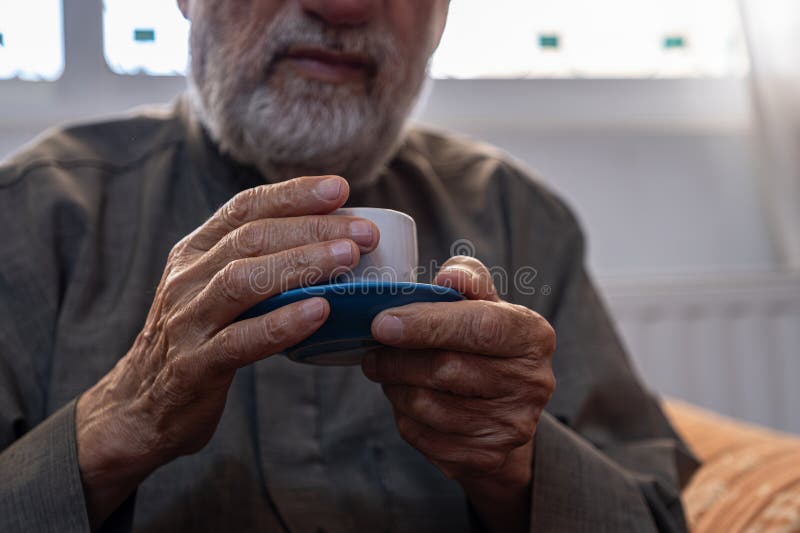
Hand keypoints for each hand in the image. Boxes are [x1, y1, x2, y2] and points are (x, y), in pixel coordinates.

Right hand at [75, 175, 377, 528]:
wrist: (138, 408)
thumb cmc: (196, 343)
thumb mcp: (214, 292)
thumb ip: (255, 265)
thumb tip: (329, 242)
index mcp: (194, 254)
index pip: (244, 209)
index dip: (292, 194)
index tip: (340, 188)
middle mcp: (187, 279)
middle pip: (252, 238)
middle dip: (312, 228)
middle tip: (364, 232)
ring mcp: (186, 321)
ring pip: (244, 280)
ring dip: (302, 265)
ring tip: (348, 259)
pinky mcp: (194, 366)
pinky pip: (240, 340)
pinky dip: (282, 323)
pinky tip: (319, 312)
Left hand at [362, 256, 555, 531]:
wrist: (502, 411)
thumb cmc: (483, 343)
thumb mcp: (483, 304)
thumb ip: (466, 280)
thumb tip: (448, 275)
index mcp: (533, 335)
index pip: (481, 326)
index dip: (427, 325)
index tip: (382, 324)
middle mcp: (533, 382)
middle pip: (448, 369)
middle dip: (399, 360)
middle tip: (371, 352)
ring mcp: (513, 425)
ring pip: (431, 406)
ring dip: (396, 387)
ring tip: (387, 373)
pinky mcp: (487, 457)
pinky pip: (426, 435)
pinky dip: (404, 416)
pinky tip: (404, 401)